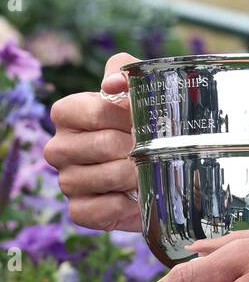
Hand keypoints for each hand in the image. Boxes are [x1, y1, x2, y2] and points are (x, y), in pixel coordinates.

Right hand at [44, 51, 141, 231]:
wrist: (158, 165)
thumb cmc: (144, 120)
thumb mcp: (140, 87)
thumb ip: (127, 71)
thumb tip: (112, 83)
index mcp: (67, 112)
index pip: (98, 110)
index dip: (127, 116)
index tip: (143, 120)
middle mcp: (58, 146)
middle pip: (103, 145)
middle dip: (135, 148)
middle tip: (151, 148)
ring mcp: (65, 180)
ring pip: (103, 177)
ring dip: (133, 175)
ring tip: (146, 170)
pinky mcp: (78, 210)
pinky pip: (97, 210)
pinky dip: (123, 206)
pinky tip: (134, 196)